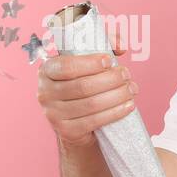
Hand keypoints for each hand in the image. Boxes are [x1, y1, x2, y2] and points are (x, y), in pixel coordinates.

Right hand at [37, 22, 136, 148]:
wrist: (74, 121)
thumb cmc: (81, 84)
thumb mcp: (86, 63)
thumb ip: (101, 46)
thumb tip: (120, 45)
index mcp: (47, 70)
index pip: (66, 66)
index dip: (89, 63)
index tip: (109, 61)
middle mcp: (45, 92)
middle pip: (82, 86)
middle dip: (110, 80)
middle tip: (127, 75)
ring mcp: (53, 114)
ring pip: (90, 104)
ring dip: (116, 96)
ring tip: (131, 89)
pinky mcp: (66, 131)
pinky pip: (94, 121)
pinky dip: (115, 113)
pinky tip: (128, 106)